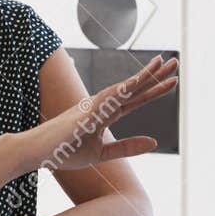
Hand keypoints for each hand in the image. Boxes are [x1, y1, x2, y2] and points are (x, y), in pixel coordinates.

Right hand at [21, 55, 178, 171]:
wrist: (38, 152)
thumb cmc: (65, 151)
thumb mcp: (102, 153)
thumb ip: (128, 147)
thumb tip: (154, 142)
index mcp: (106, 113)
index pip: (136, 99)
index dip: (155, 89)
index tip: (173, 80)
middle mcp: (102, 104)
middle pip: (135, 88)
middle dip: (156, 75)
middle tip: (176, 62)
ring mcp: (94, 105)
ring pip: (125, 87)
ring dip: (144, 76)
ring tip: (163, 64)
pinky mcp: (86, 111)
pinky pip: (109, 98)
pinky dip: (125, 88)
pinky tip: (139, 80)